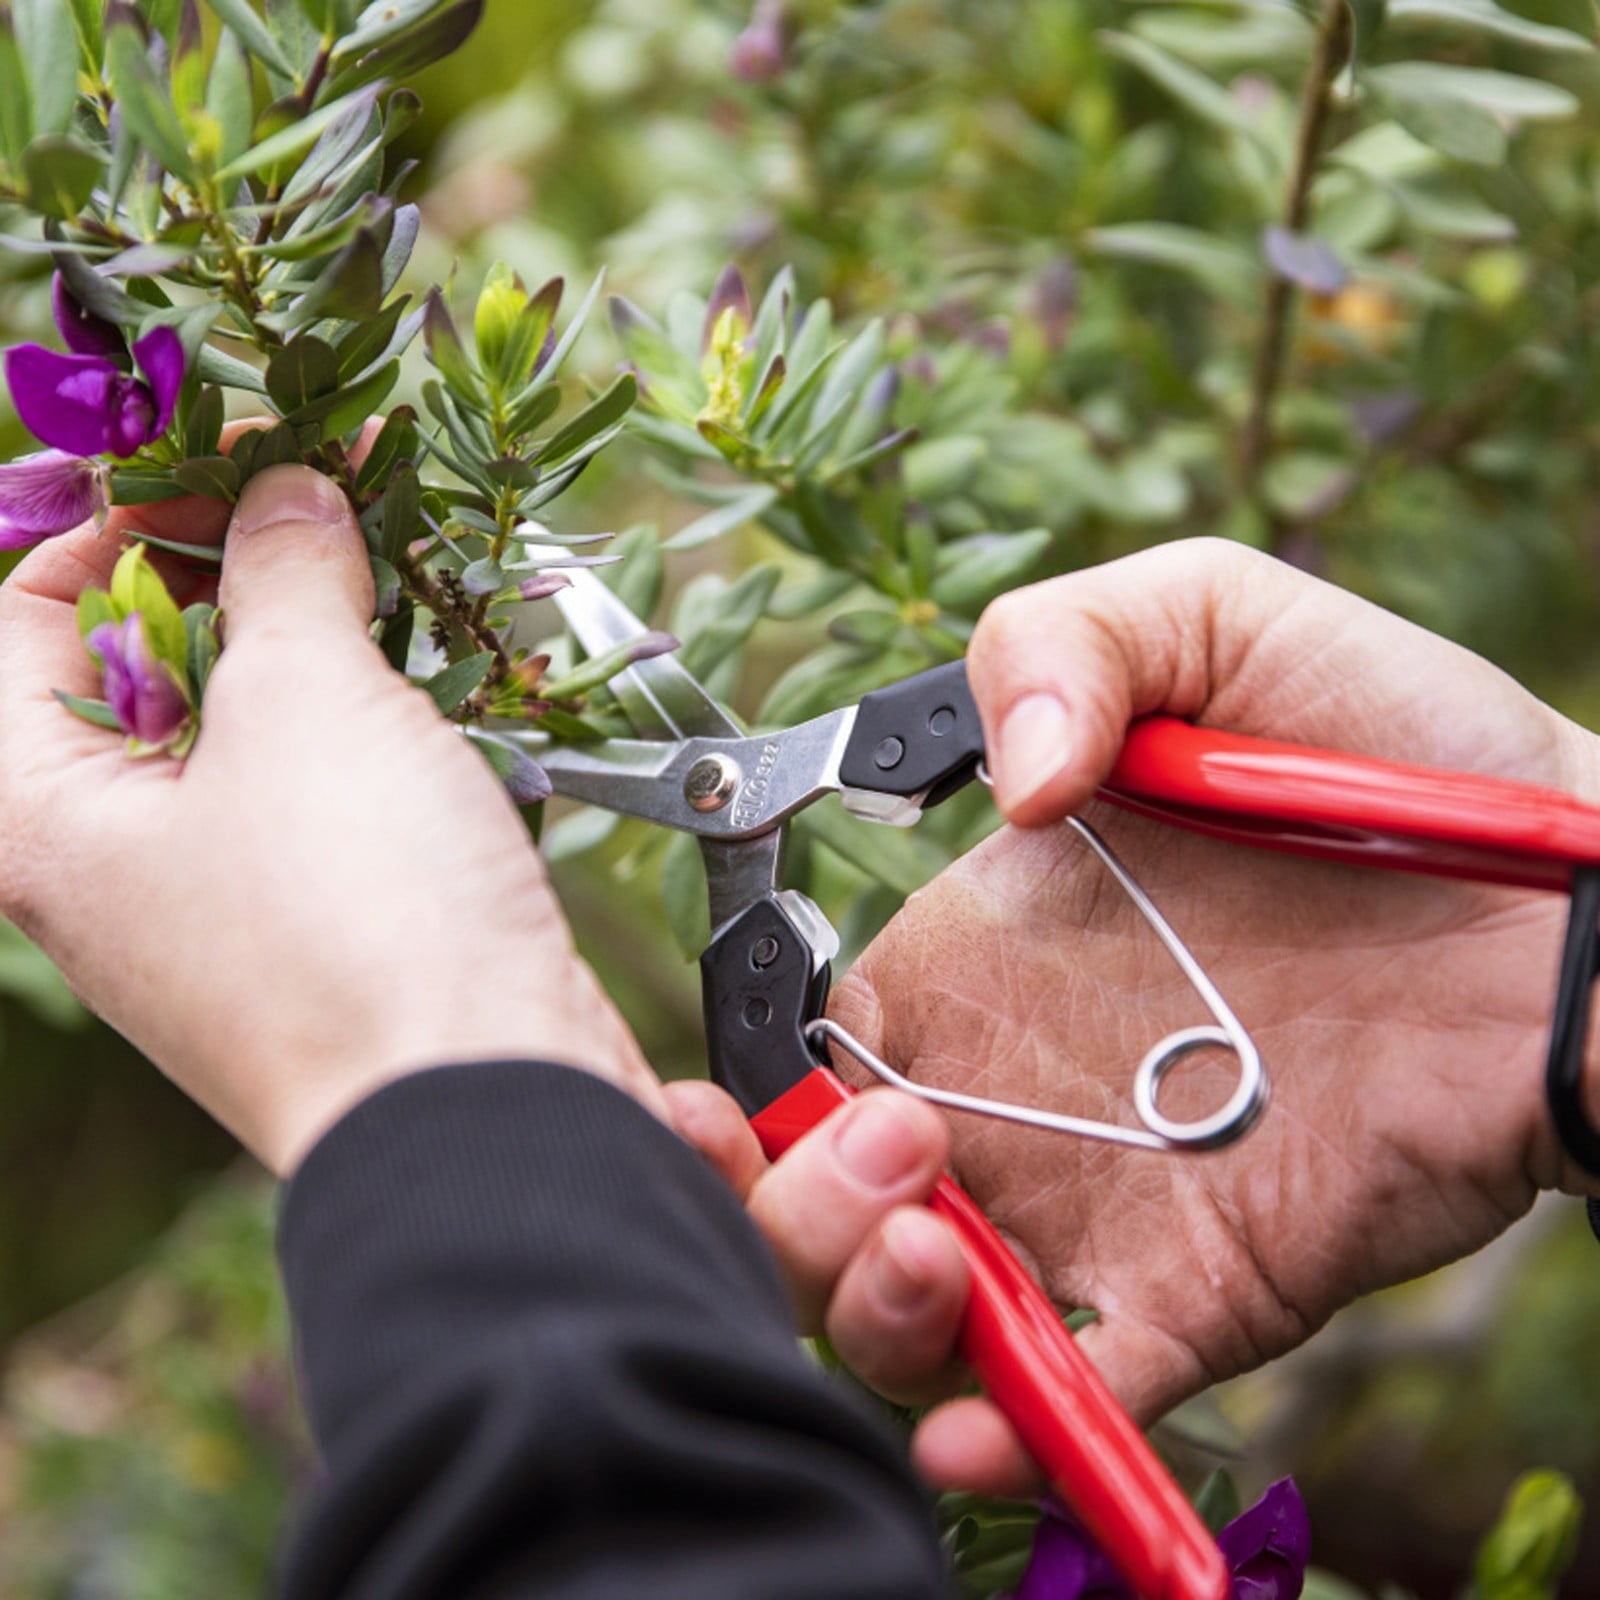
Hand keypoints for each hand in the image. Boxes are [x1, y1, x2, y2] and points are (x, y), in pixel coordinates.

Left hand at [0, 461, 661, 1175]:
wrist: (494, 1108)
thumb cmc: (357, 919)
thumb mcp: (306, 708)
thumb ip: (286, 575)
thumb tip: (293, 491)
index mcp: (46, 813)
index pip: (26, 610)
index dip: (120, 511)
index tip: (229, 451)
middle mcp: (121, 861)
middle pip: (152, 660)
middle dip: (243, 561)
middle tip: (334, 486)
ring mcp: (235, 897)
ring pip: (260, 722)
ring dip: (326, 632)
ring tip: (400, 554)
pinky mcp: (339, 921)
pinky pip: (334, 785)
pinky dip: (379, 714)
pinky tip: (446, 663)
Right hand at [680, 539, 1599, 1499]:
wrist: (1570, 883)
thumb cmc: (1388, 740)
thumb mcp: (1207, 617)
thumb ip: (1063, 643)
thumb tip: (1004, 799)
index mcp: (977, 955)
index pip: (809, 1052)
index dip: (747, 1093)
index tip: (722, 1108)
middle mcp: (1015, 1092)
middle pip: (831, 1205)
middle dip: (796, 1219)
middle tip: (896, 1157)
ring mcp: (1105, 1198)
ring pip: (927, 1316)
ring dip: (878, 1318)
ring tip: (931, 1261)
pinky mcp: (1212, 1284)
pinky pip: (1093, 1387)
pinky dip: (1021, 1430)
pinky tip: (983, 1422)